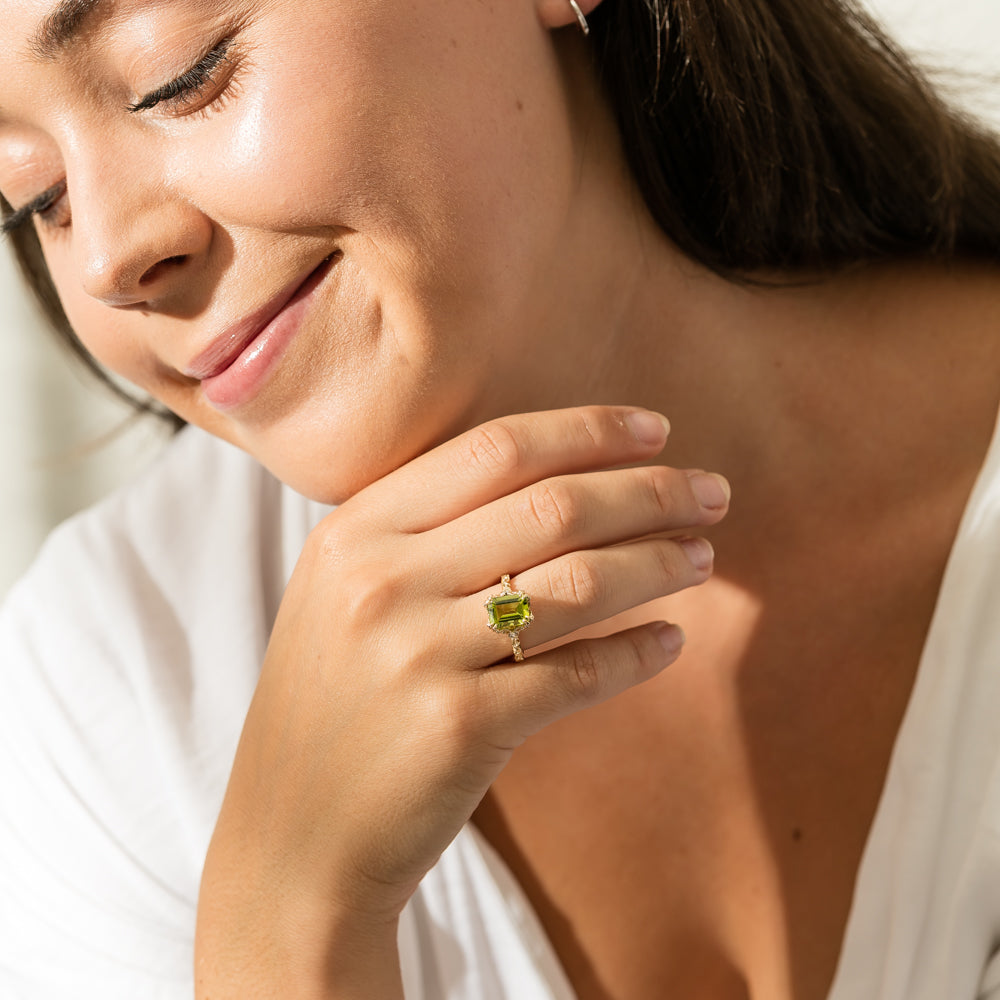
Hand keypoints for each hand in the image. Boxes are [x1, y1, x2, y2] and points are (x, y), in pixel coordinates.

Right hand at [195, 406, 728, 997]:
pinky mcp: (459, 729)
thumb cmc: (335, 705)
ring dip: (660, 563)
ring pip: (577, 582)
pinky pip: (577, 675)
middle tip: (712, 492)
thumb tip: (557, 481)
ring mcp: (418, 655)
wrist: (294, 838)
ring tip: (704, 557)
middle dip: (650, 490)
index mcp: (356, 531)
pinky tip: (671, 643)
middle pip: (551, 505)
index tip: (657, 430)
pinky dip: (637, 654)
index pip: (495, 449)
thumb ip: (423, 533)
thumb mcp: (346, 596)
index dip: (588, 432)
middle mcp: (383, 581)